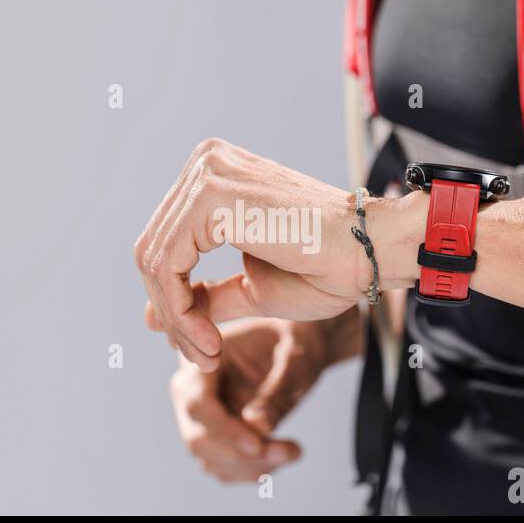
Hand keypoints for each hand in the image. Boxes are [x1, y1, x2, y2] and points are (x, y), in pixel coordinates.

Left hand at [135, 138, 368, 371]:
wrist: (370, 252)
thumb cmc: (327, 267)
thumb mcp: (253, 287)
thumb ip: (205, 295)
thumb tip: (153, 317)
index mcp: (213, 177)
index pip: (166, 243)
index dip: (173, 302)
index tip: (202, 345)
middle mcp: (204, 164)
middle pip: (153, 251)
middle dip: (172, 315)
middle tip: (202, 357)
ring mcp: (205, 174)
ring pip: (154, 261)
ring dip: (177, 320)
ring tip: (208, 354)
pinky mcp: (209, 195)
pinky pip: (166, 264)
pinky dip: (180, 312)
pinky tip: (210, 340)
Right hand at [168, 317, 331, 481]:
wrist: (293, 350)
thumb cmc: (292, 343)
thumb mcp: (294, 358)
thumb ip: (276, 387)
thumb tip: (257, 425)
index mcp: (202, 359)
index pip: (197, 402)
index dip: (224, 429)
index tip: (259, 446)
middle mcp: (191, 390)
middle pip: (197, 437)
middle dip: (242, 455)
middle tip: (288, 452)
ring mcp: (198, 417)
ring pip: (209, 459)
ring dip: (252, 466)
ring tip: (292, 451)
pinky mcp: (213, 439)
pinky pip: (223, 467)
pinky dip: (252, 470)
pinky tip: (282, 454)